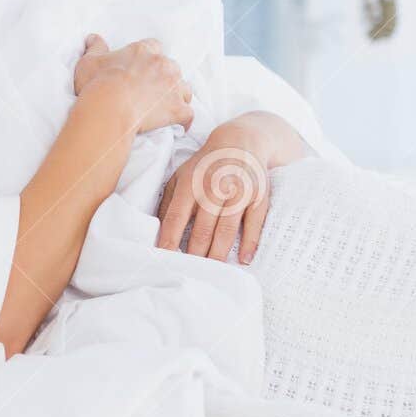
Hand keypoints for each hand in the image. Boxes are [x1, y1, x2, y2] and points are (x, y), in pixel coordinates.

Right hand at [73, 34, 193, 134]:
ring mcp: (173, 87)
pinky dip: (184, 120)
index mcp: (144, 51)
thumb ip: (95, 47)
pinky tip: (178, 126)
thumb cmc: (98, 84)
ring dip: (177, 96)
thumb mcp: (89, 62)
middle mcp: (164, 64)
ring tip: (165, 106)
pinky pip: (188, 114)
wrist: (109, 108)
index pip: (154, 47)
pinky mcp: (178, 108)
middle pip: (171, 68)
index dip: (149, 57)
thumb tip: (93, 38)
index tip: (141, 67)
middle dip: (164, 77)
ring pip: (184, 89)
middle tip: (150, 89)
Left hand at [156, 111, 310, 263]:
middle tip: (190, 274)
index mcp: (190, 184)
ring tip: (212, 272)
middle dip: (195, 254)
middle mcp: (213, 188)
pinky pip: (254, 224)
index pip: (176, 217)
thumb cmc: (204, 165)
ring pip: (226, 230)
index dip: (170, 240)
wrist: (240, 142)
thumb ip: (168, 202)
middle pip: (202, 229)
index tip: (165, 259)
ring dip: (218, 254)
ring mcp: (238, 193)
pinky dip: (250, 243)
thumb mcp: (181, 176)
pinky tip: (244, 260)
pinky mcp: (258, 196)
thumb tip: (157, 230)